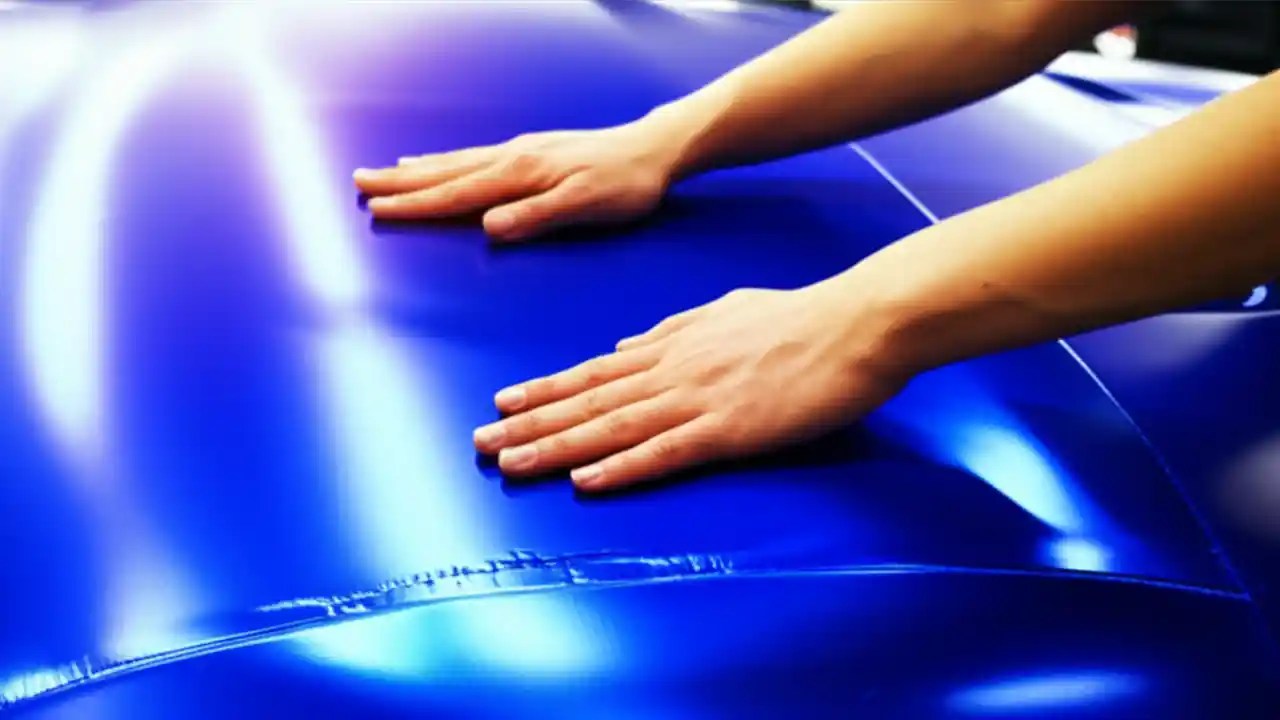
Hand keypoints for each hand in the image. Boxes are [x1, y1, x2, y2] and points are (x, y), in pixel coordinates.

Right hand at [353, 120, 684, 241]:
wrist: (652, 150)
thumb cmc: (624, 185)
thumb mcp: (585, 206)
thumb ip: (536, 217)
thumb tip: (489, 227)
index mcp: (519, 176)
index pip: (457, 195)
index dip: (416, 204)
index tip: (377, 208)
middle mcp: (511, 159)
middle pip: (445, 174)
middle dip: (400, 182)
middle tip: (357, 182)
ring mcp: (518, 152)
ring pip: (455, 163)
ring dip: (416, 170)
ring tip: (382, 172)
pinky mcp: (529, 152)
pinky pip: (473, 157)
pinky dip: (445, 160)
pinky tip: (435, 161)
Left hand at [471, 281, 913, 491]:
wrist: (853, 325)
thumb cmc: (797, 318)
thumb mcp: (723, 311)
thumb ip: (672, 330)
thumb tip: (626, 348)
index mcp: (672, 345)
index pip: (594, 373)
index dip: (546, 390)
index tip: (504, 404)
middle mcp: (671, 371)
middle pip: (588, 402)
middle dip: (530, 424)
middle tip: (481, 444)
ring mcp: (696, 400)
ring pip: (611, 428)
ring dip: (557, 449)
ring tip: (511, 465)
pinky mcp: (727, 430)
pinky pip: (663, 454)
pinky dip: (621, 468)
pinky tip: (585, 483)